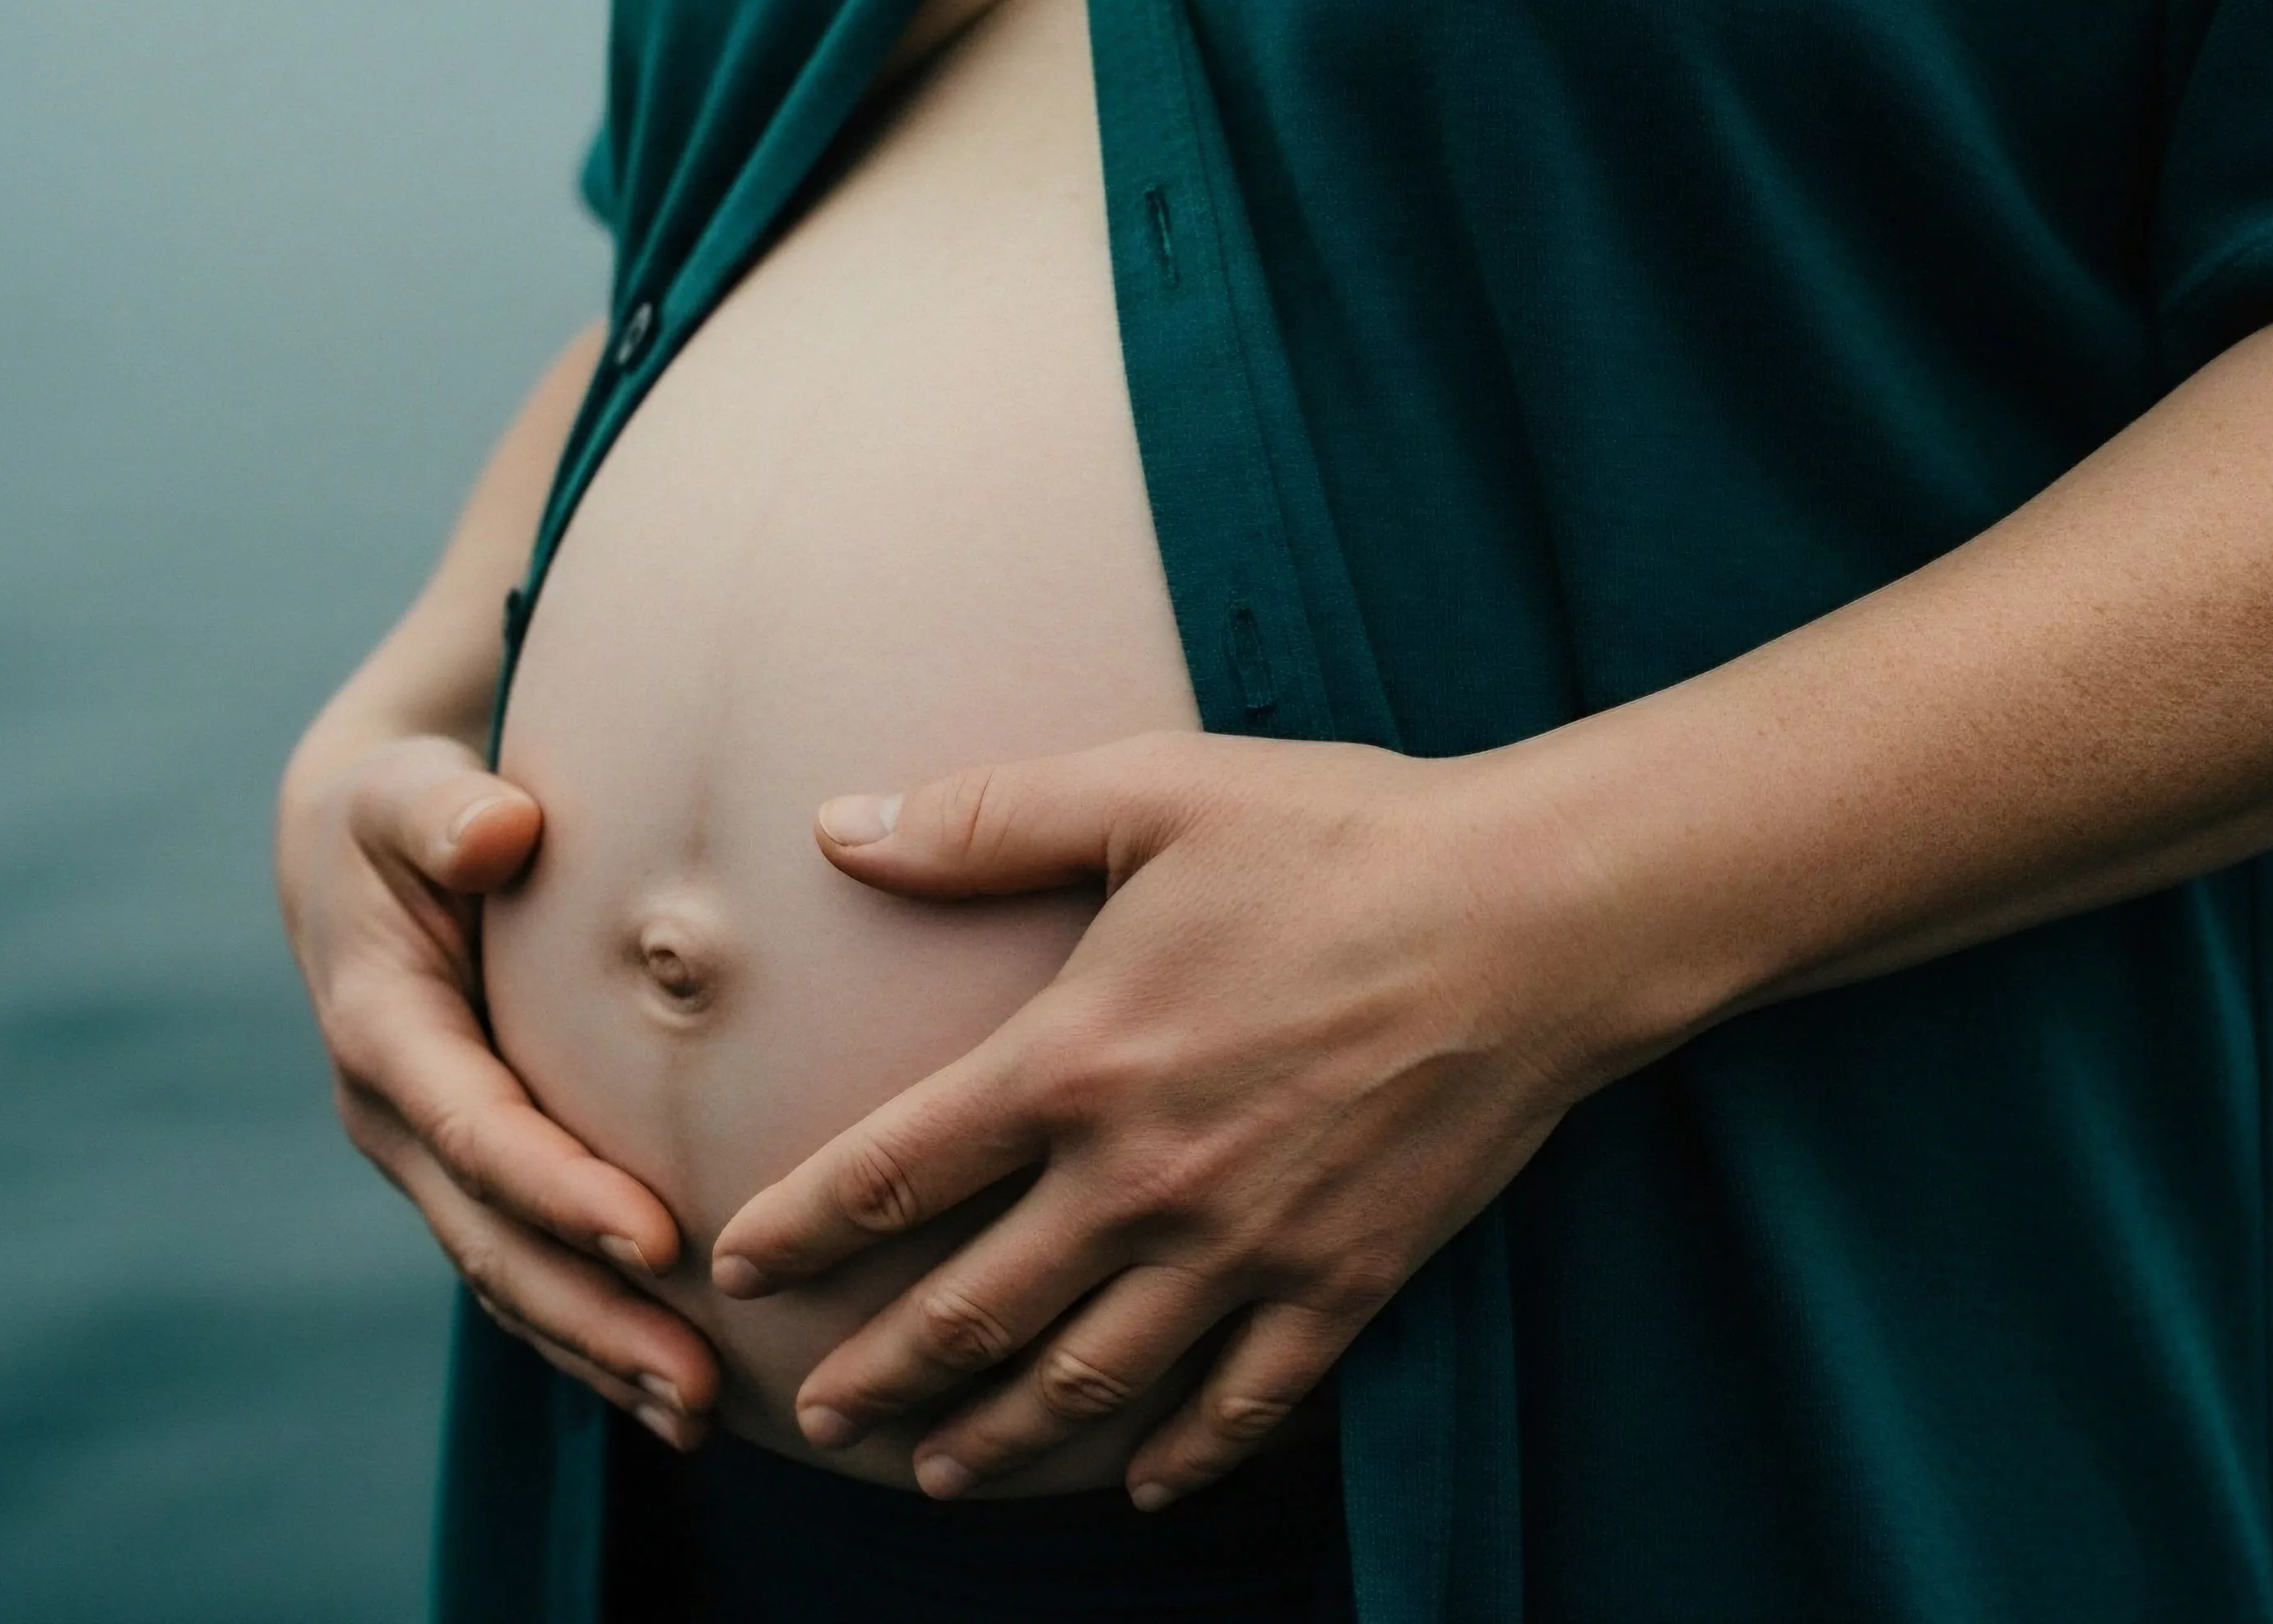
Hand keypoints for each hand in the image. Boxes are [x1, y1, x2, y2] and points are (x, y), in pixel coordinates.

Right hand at [276, 729, 720, 1446]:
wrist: (362, 855)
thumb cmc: (405, 810)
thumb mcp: (406, 793)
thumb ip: (443, 813)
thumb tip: (497, 830)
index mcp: (384, 1033)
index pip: (479, 1130)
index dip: (560, 1191)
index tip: (659, 1239)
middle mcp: (397, 1119)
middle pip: (497, 1241)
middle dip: (593, 1316)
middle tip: (696, 1379)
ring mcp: (431, 1165)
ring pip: (512, 1281)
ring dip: (600, 1355)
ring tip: (700, 1415)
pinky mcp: (472, 1181)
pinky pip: (530, 1276)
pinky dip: (594, 1338)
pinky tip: (676, 1396)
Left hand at [709, 731, 1625, 1507]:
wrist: (1533, 915)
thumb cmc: (1341, 835)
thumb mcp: (1148, 791)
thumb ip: (983, 820)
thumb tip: (833, 825)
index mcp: (1075, 1062)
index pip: (892, 1172)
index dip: (801, 1229)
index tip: (739, 1268)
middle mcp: (1141, 1180)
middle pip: (971, 1311)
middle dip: (878, 1374)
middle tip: (814, 1415)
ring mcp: (1243, 1247)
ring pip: (1091, 1383)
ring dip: (1000, 1437)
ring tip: (940, 1470)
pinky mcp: (1343, 1281)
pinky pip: (1246, 1402)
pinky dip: (1186, 1455)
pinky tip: (1146, 1481)